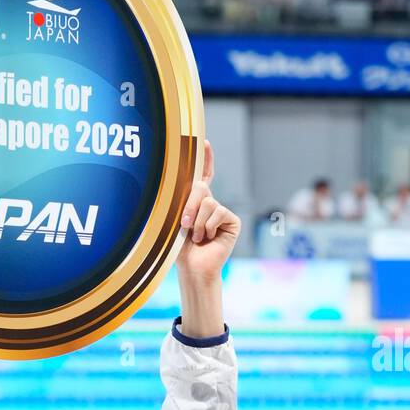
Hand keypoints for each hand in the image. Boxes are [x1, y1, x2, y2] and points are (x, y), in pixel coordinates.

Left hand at [177, 141, 240, 285]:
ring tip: (197, 237)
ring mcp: (222, 211)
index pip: (202, 176)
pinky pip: (218, 212)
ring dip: (198, 222)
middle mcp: (211, 203)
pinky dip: (208, 227)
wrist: (193, 267)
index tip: (204, 142)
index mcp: (196, 202)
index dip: (205, 159)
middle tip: (184, 225)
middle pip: (200, 188)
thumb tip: (196, 183)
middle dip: (189, 206)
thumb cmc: (180, 247)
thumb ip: (185, 200)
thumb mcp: (177, 220)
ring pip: (208, 202)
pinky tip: (209, 239)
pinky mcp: (232, 220)